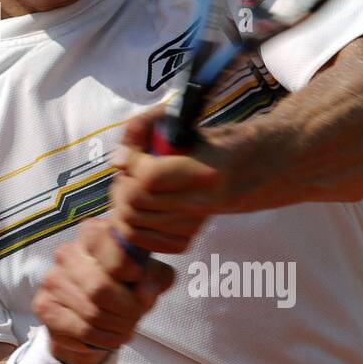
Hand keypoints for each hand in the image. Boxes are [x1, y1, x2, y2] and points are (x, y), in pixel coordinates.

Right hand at [32, 215, 172, 363]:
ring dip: (117, 328)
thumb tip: (144, 292)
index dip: (134, 273)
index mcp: (93, 234)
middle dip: (126, 310)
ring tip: (126, 328)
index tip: (141, 285)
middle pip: (100, 288)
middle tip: (136, 317)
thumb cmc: (123, 288)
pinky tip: (110, 337)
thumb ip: (155, 279)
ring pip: (92, 313)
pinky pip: (80, 330)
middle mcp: (67, 252)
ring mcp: (52, 279)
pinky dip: (103, 339)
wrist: (90, 314)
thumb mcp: (149, 278)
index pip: (113, 250)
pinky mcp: (43, 306)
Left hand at [107, 102, 267, 262]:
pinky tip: (138, 208)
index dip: (132, 163)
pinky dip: (131, 225)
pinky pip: (142, 240)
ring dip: (122, 203)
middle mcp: (202, 202)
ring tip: (130, 188)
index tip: (132, 154)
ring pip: (133, 222)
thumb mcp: (179, 123)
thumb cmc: (207, 142)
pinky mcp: (187, 239)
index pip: (149, 177)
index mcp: (205, 170)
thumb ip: (143, 128)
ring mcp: (194, 224)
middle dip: (123, 184)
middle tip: (127, 173)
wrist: (244, 171)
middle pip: (137, 201)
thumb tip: (117, 161)